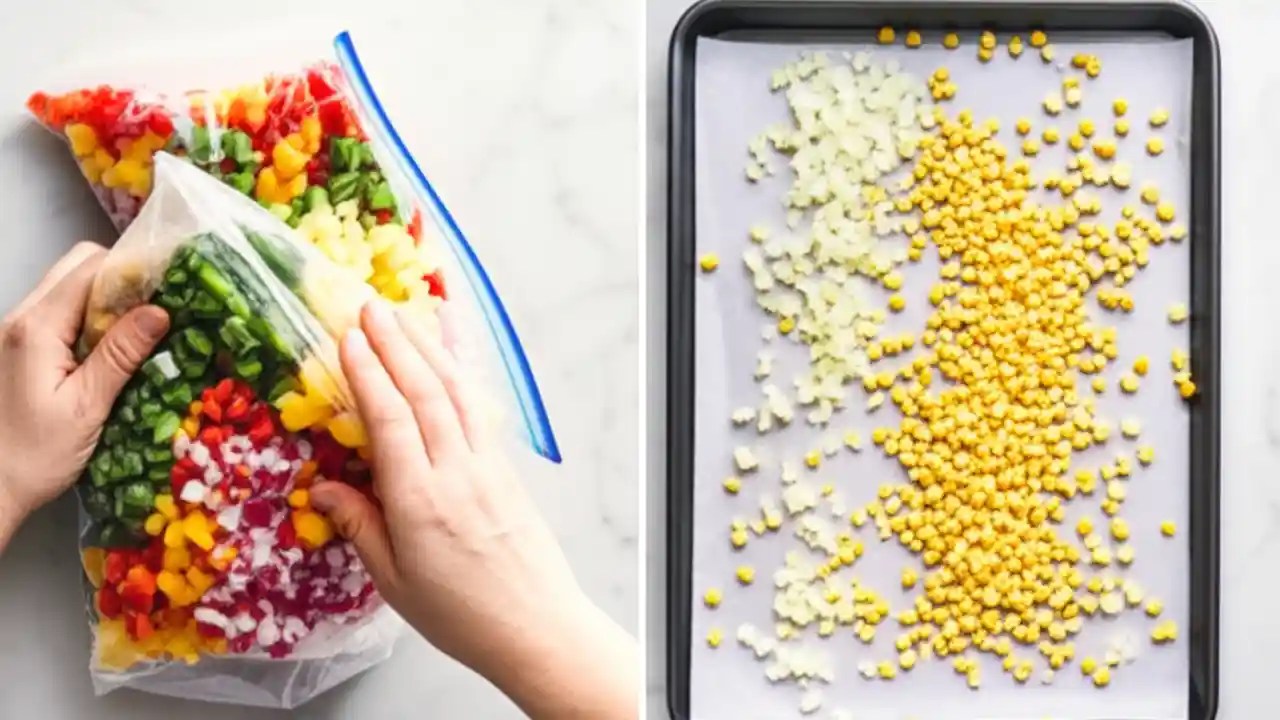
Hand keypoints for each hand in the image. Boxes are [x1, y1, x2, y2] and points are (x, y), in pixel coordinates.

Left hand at [0, 243, 168, 546]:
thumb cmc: (34, 456)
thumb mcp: (87, 407)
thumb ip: (121, 354)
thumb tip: (159, 311)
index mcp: (36, 328)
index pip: (90, 268)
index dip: (134, 269)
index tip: (170, 288)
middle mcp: (21, 318)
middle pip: (78, 267)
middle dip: (122, 278)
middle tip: (157, 310)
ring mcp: (17, 331)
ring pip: (69, 288)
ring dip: (107, 299)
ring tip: (139, 331)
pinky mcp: (21, 347)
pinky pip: (61, 312)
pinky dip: (91, 318)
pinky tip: (111, 348)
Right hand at [309, 300, 634, 719]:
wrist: (535, 627)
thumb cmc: (460, 615)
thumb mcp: (394, 581)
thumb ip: (359, 525)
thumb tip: (323, 487)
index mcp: (421, 502)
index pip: (391, 421)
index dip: (368, 374)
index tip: (349, 338)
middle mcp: (458, 473)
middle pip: (425, 393)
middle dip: (396, 344)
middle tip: (370, 307)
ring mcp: (488, 465)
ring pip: (456, 392)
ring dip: (429, 348)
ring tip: (405, 315)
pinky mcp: (507, 468)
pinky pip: (480, 408)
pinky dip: (464, 372)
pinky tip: (454, 352)